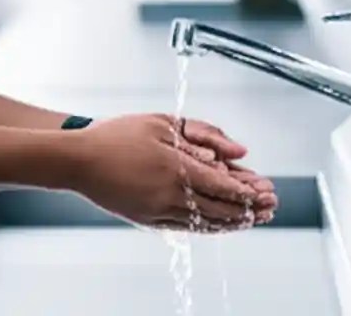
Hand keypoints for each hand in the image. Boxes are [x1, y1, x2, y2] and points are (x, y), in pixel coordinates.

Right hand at [67, 114, 259, 230]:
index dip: (249, 192)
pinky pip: (187, 228)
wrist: (78, 161)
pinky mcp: (148, 220)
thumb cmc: (117, 135)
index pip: (224, 187)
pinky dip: (209, 227)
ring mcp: (159, 211)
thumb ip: (203, 134)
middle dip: (250, 211)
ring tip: (253, 220)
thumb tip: (238, 151)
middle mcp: (171, 195)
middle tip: (271, 209)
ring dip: (234, 222)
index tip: (268, 192)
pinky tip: (220, 223)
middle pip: (221, 210)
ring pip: (206, 223)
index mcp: (176, 168)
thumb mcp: (163, 123)